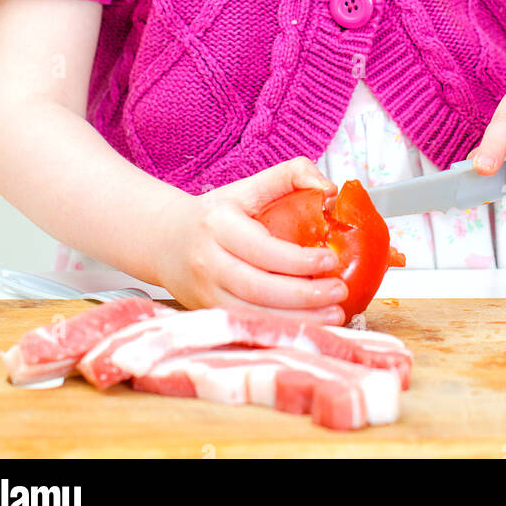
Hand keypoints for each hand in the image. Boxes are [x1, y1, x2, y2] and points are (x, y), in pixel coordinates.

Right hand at [156, 156, 349, 319]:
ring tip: (334, 313)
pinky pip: (248, 327)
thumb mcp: (248, 187)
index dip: (297, 260)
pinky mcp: (210, 314)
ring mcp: (206, 294)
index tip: (330, 260)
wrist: (165, 241)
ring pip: (253, 315)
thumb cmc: (216, 214)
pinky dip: (280, 330)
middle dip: (304, 296)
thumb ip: (291, 175)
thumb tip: (330, 190)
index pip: (260, 249)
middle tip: (340, 292)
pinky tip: (309, 326)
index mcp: (218, 225)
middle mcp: (208, 262)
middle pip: (258, 288)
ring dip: (297, 320)